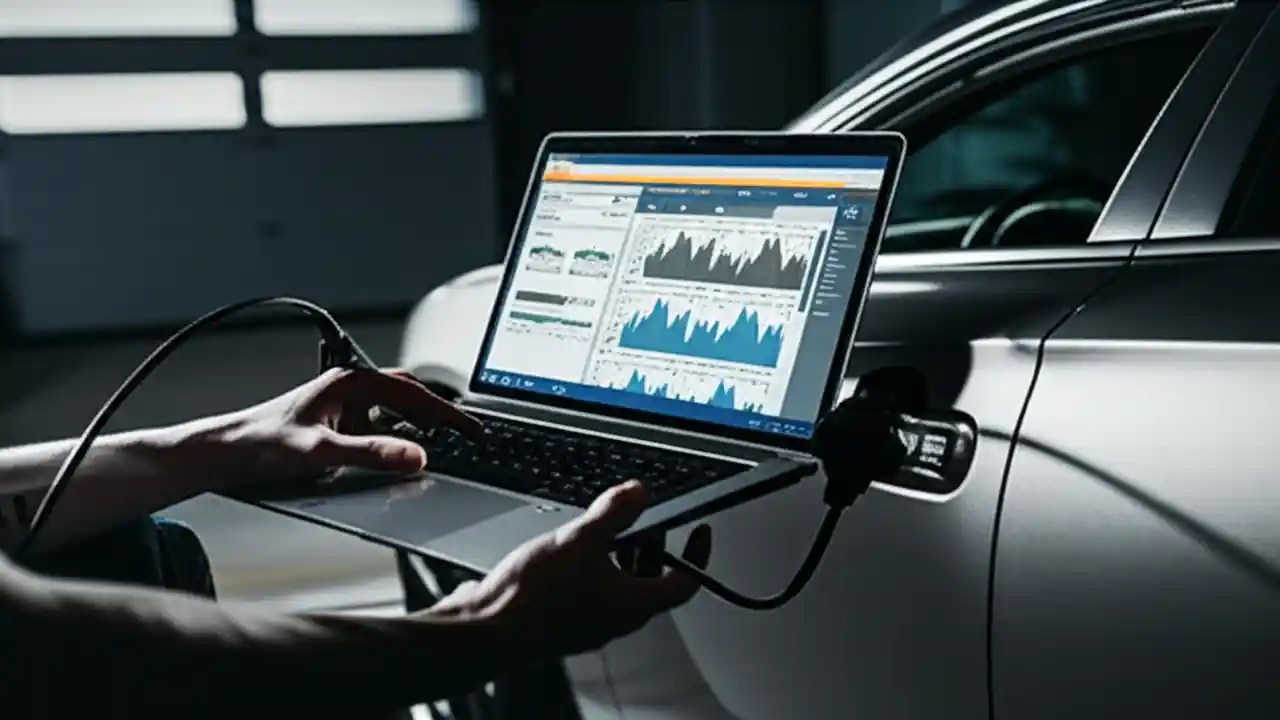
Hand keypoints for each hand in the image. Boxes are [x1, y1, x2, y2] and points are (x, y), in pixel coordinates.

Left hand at [212, 367, 481, 485]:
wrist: (222, 454)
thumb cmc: (260, 445)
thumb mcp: (321, 453)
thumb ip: (371, 455)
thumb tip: (416, 457)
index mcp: (350, 384)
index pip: (413, 393)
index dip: (447, 413)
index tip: (471, 429)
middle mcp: (349, 390)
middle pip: (408, 397)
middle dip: (439, 415)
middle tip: (465, 435)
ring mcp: (342, 408)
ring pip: (394, 412)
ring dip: (418, 428)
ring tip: (442, 445)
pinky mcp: (335, 426)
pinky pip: (378, 428)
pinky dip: (397, 440)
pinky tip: (400, 456)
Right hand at [428, 481, 712, 659]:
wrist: (483, 632)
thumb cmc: (532, 599)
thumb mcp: (581, 541)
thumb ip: (614, 514)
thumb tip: (641, 492)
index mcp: (632, 605)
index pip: (684, 583)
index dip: (698, 554)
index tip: (700, 530)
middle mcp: (614, 618)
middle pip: (650, 582)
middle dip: (654, 547)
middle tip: (650, 520)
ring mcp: (586, 621)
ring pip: (618, 585)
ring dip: (621, 555)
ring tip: (605, 527)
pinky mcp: (559, 618)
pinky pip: (588, 590)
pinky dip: (591, 566)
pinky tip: (567, 547)